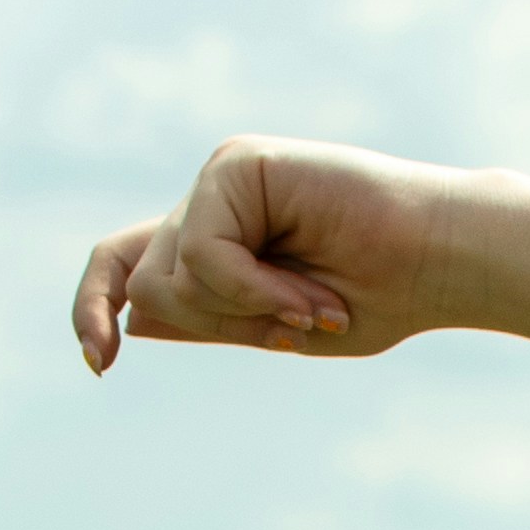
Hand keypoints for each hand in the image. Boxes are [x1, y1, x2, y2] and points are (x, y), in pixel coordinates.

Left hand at [74, 139, 477, 373]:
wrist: (439, 264)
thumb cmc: (378, 298)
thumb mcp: (275, 327)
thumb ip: (208, 318)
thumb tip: (132, 316)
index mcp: (216, 237)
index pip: (120, 265)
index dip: (90, 309)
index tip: (98, 366)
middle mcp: (210, 201)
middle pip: (148, 284)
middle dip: (217, 323)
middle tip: (297, 325)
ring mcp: (222, 177)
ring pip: (170, 274)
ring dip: (245, 310)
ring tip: (316, 304)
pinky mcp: (237, 163)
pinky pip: (203, 252)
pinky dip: (253, 288)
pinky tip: (309, 292)